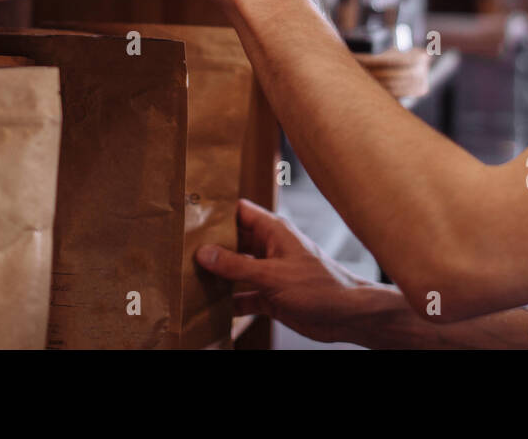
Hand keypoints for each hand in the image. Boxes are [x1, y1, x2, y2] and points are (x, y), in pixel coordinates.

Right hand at [195, 198, 373, 344]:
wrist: (347, 316)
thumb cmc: (320, 286)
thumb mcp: (272, 274)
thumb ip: (237, 265)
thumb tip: (204, 253)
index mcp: (273, 231)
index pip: (239, 212)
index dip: (216, 213)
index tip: (190, 216)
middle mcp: (270, 249)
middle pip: (233, 242)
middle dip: (210, 247)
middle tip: (180, 251)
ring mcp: (270, 273)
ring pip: (236, 270)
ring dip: (217, 276)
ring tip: (187, 278)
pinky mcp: (272, 297)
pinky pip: (244, 296)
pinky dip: (229, 302)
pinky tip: (209, 307)